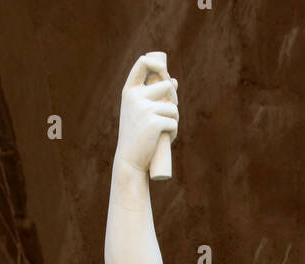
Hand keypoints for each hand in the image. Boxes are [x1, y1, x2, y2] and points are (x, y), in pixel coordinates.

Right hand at [115, 54, 178, 174]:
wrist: (129, 160)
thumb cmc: (136, 134)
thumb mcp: (142, 112)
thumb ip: (155, 95)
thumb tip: (174, 80)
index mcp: (129, 90)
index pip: (143, 63)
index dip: (157, 63)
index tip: (165, 73)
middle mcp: (135, 96)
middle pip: (167, 85)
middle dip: (173, 98)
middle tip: (170, 113)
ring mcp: (144, 109)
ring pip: (173, 106)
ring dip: (175, 118)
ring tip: (166, 129)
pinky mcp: (154, 123)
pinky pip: (173, 122)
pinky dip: (174, 131)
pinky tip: (166, 139)